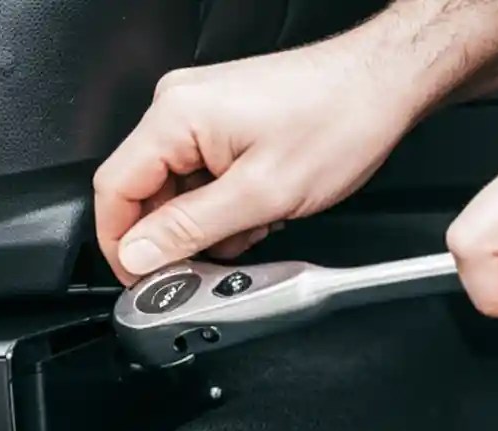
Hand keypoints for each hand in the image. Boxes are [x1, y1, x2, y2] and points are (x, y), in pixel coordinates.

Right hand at [93, 32, 434, 285]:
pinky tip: (258, 208)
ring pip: (173, 188)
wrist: (384, 83)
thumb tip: (139, 255)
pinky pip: (197, 173)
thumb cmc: (340, 119)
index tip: (142, 280)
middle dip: (174, 236)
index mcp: (176, 116)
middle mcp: (178, 105)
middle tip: (210, 264)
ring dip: (205, 222)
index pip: (113, 189)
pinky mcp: (219, 119)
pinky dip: (221, 202)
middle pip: (141, 191)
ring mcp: (198, 110)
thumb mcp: (261, 194)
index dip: (120, 245)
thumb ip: (190, 228)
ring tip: (255, 224)